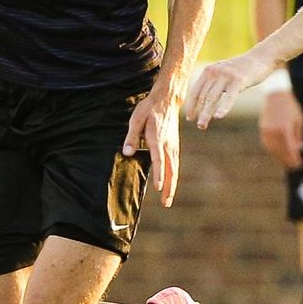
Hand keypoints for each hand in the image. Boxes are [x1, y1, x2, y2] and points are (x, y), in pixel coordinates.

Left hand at [123, 86, 182, 207]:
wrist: (167, 100)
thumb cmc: (149, 108)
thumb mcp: (136, 119)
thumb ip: (132, 136)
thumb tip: (127, 152)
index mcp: (157, 138)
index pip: (159, 160)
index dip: (158, 174)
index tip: (157, 188)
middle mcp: (168, 145)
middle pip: (171, 170)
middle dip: (168, 188)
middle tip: (166, 204)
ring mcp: (173, 146)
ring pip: (174, 169)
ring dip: (172, 186)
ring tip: (168, 200)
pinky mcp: (174, 146)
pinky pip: (175, 165)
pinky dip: (173, 177)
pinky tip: (170, 185)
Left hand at [186, 52, 279, 129]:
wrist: (261, 57)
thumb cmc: (242, 69)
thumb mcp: (224, 73)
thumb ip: (214, 83)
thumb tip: (204, 102)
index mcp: (208, 71)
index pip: (195, 91)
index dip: (191, 106)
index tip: (189, 118)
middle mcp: (214, 72)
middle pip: (202, 96)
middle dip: (199, 112)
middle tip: (199, 126)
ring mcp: (226, 75)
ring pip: (212, 98)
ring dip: (206, 114)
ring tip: (202, 126)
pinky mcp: (238, 80)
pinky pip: (229, 97)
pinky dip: (223, 107)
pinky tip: (218, 117)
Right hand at [258, 90, 302, 170]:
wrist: (275, 95)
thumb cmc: (291, 107)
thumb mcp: (299, 120)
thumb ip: (298, 136)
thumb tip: (299, 149)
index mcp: (285, 129)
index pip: (290, 149)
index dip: (295, 159)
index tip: (299, 165)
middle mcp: (275, 132)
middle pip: (281, 152)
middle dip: (288, 160)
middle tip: (294, 167)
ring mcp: (267, 131)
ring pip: (273, 150)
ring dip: (280, 157)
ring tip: (287, 162)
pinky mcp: (263, 130)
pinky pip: (267, 145)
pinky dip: (273, 151)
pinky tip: (278, 154)